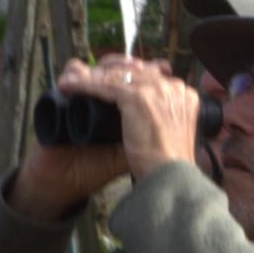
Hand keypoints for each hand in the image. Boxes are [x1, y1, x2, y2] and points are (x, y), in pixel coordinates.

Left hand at [58, 55, 200, 175]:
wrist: (170, 179)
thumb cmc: (168, 166)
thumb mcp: (168, 138)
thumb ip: (159, 122)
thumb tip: (142, 119)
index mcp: (184, 95)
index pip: (150, 77)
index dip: (125, 79)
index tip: (105, 83)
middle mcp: (174, 87)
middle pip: (133, 73)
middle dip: (105, 74)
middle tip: (82, 79)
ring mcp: (158, 90)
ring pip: (117, 77)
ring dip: (89, 77)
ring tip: (69, 82)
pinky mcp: (139, 97)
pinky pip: (106, 85)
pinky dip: (84, 85)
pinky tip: (69, 86)